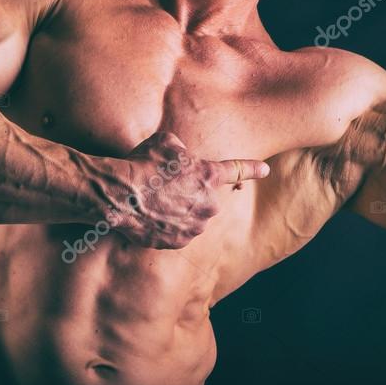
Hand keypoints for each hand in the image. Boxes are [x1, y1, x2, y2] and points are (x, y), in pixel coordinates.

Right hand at [104, 131, 268, 248]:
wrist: (121, 195)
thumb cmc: (141, 164)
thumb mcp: (165, 142)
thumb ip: (182, 150)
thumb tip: (181, 156)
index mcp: (208, 176)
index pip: (237, 170)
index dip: (251, 168)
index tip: (265, 170)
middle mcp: (208, 203)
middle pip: (205, 198)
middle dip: (189, 193)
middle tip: (164, 187)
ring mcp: (195, 226)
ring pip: (191, 216)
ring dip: (177, 210)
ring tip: (154, 201)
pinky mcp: (179, 242)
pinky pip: (178, 233)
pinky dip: (166, 226)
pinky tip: (150, 216)